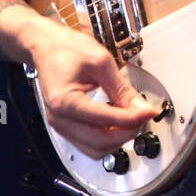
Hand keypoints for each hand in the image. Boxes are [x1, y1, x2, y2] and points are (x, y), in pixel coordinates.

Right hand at [25, 22, 163, 158]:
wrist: (46, 46)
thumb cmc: (66, 49)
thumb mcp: (101, 62)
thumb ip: (122, 88)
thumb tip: (141, 107)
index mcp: (65, 101)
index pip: (107, 120)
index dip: (133, 118)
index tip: (149, 112)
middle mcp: (59, 118)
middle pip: (100, 142)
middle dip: (127, 133)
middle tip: (142, 117)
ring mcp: (59, 125)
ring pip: (94, 150)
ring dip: (117, 140)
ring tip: (131, 121)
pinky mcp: (64, 126)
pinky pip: (88, 144)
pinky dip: (106, 139)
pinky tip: (117, 125)